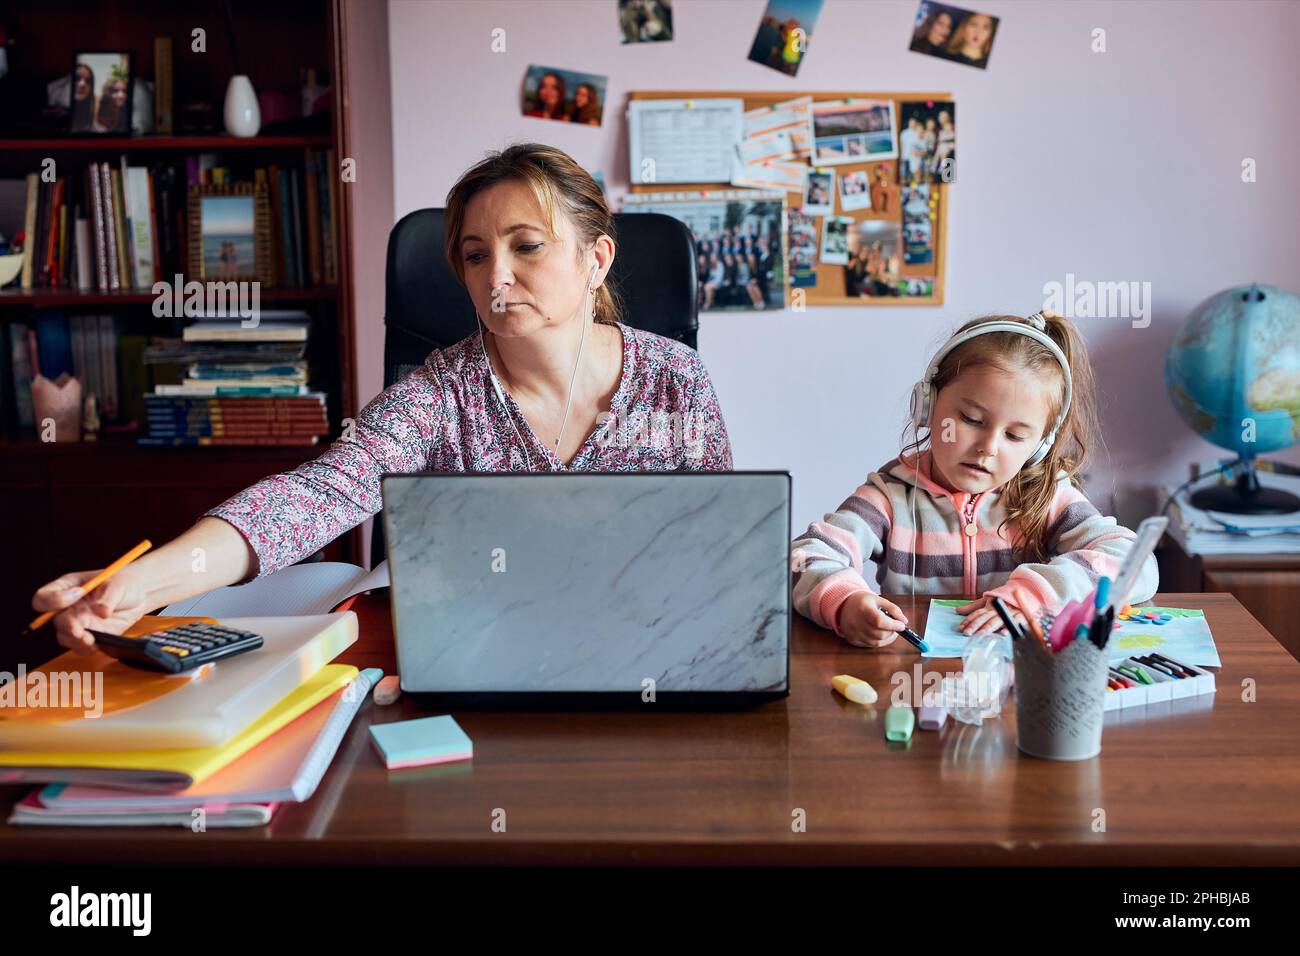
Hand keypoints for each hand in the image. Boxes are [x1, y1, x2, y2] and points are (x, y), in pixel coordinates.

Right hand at [31, 569, 151, 653]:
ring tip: (90, 640)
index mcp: (68, 588)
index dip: (54, 600)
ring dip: (75, 640)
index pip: (44, 597)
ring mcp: (78, 622)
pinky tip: (95, 644)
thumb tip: (101, 611)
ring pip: (65, 637)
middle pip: (55, 620)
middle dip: (66, 626)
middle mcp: (69, 607)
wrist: (139, 595)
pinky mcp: (91, 635)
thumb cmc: (123, 583)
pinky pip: (80, 647)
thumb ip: (107, 598)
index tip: (76, 595)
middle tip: (79, 630)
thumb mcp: (117, 584)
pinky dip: (85, 648)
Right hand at [836, 592, 907, 647]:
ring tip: (887, 629)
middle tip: (894, 626)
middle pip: (880, 634)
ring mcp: (854, 633)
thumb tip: (904, 621)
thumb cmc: (863, 601)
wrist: (843, 605)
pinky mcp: (853, 640)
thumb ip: (893, 609)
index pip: (880, 621)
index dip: (893, 625)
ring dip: (886, 638)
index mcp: (863, 609)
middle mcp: (856, 623)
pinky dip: (878, 641)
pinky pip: (870, 645)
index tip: (901, 625)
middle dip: (892, 632)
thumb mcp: (879, 599)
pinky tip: (878, 633)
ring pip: (877, 642)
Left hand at [956, 595, 1024, 635]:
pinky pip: (1015, 622)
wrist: (1025, 591)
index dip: (968, 620)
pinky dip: (1010, 628)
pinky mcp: (1021, 616)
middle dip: (976, 626)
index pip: (977, 613)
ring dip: (989, 627)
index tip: (960, 629)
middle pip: (986, 618)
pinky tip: (1003, 634)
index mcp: (990, 606)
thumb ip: (973, 607)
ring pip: (998, 620)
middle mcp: (998, 609)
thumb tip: (957, 610)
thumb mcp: (987, 601)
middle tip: (967, 633)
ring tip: (981, 634)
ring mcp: (1009, 612)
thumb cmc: (1004, 600)